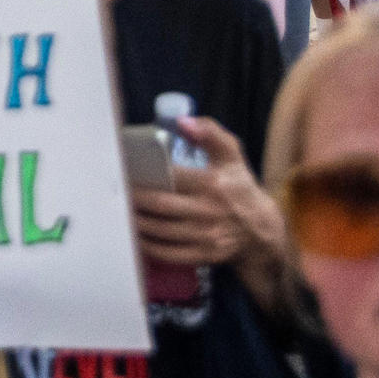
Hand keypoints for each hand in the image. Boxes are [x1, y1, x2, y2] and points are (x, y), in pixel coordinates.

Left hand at [127, 115, 281, 274]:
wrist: (261, 229)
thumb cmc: (239, 186)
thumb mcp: (231, 154)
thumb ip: (210, 132)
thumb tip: (182, 122)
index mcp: (212, 183)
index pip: (171, 177)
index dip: (144, 175)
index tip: (125, 171)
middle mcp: (209, 211)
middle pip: (160, 205)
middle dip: (134, 200)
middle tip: (117, 193)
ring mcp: (206, 236)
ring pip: (161, 231)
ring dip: (137, 222)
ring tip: (120, 213)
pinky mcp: (204, 255)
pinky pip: (169, 254)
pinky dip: (149, 246)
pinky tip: (136, 237)